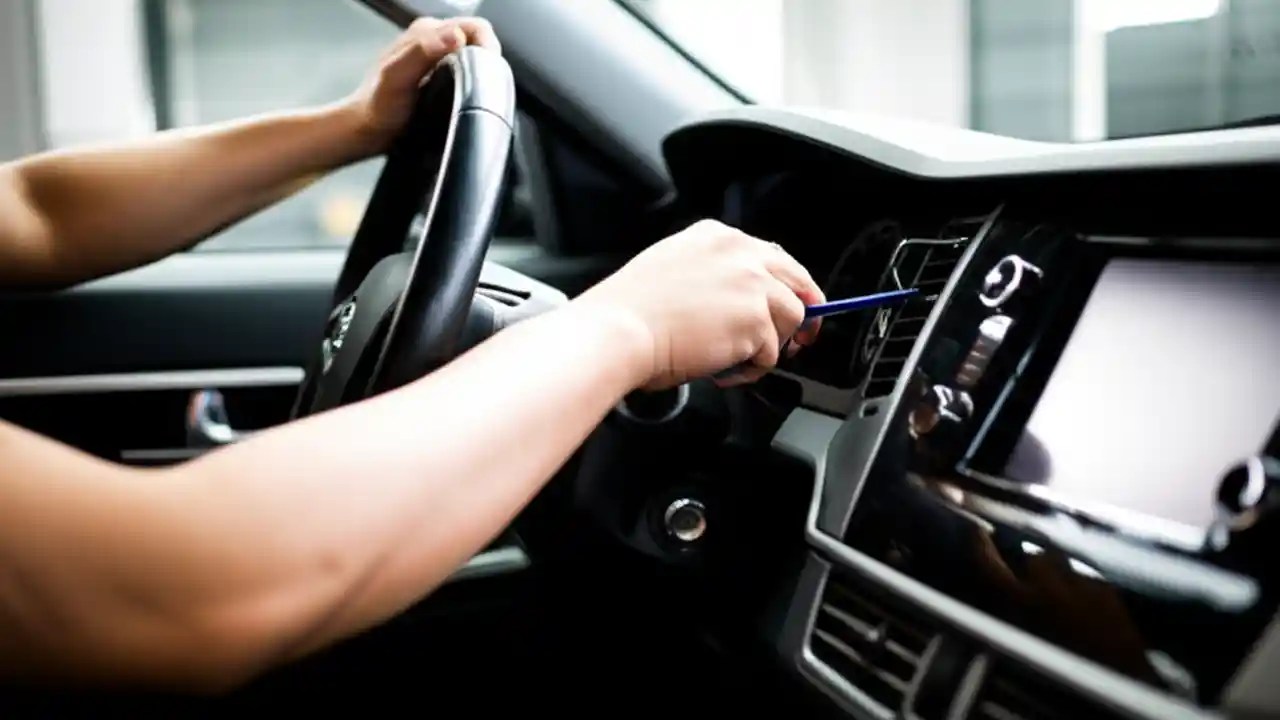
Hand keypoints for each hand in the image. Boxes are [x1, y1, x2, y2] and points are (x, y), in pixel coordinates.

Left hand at [344, 17, 501, 153]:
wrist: (367, 130)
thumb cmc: (378, 107)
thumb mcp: (397, 77)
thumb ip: (423, 52)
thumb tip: (456, 36)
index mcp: (427, 31)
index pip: (475, 27)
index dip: (488, 48)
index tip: (488, 73)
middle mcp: (434, 39)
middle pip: (478, 41)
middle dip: (486, 62)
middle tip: (480, 89)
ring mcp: (438, 57)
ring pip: (475, 57)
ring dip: (480, 74)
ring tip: (472, 96)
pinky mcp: (440, 74)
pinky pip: (468, 72)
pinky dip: (473, 84)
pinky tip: (463, 99)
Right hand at [576, 219, 825, 389]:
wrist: (620, 329)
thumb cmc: (632, 310)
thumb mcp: (674, 266)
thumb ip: (712, 273)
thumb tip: (736, 302)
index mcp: (719, 237)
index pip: (773, 257)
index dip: (784, 287)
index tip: (786, 307)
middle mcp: (742, 254)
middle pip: (798, 282)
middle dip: (804, 314)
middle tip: (798, 340)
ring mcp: (753, 286)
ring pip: (791, 319)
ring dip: (769, 346)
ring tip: (736, 362)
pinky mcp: (756, 321)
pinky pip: (770, 353)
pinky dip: (751, 369)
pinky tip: (723, 371)